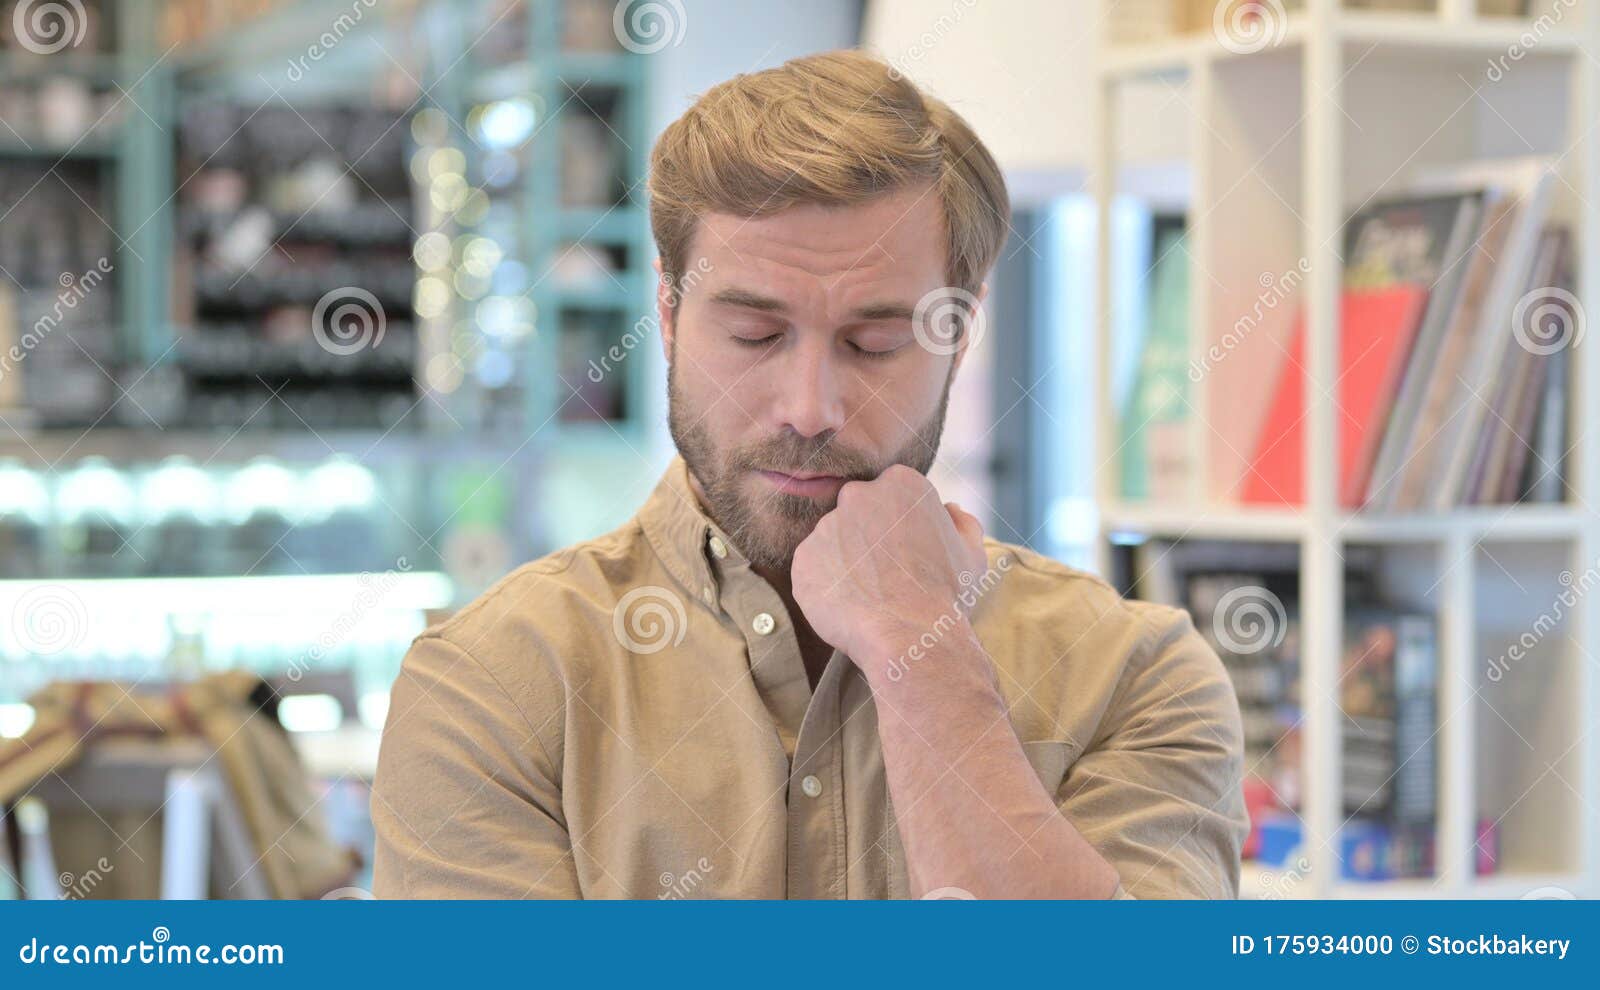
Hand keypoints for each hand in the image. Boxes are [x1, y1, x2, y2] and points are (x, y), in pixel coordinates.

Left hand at [790, 465, 987, 672]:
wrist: (908, 636)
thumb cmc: (945, 594)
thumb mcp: (971, 552)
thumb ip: (962, 522)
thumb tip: (950, 510)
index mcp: (901, 483)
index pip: (892, 495)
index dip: (900, 526)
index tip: (907, 552)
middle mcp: (857, 495)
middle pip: (859, 512)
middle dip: (869, 537)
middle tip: (886, 574)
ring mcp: (825, 526)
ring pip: (834, 541)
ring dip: (846, 561)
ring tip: (869, 594)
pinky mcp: (803, 558)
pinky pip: (814, 569)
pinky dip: (827, 585)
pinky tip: (850, 605)